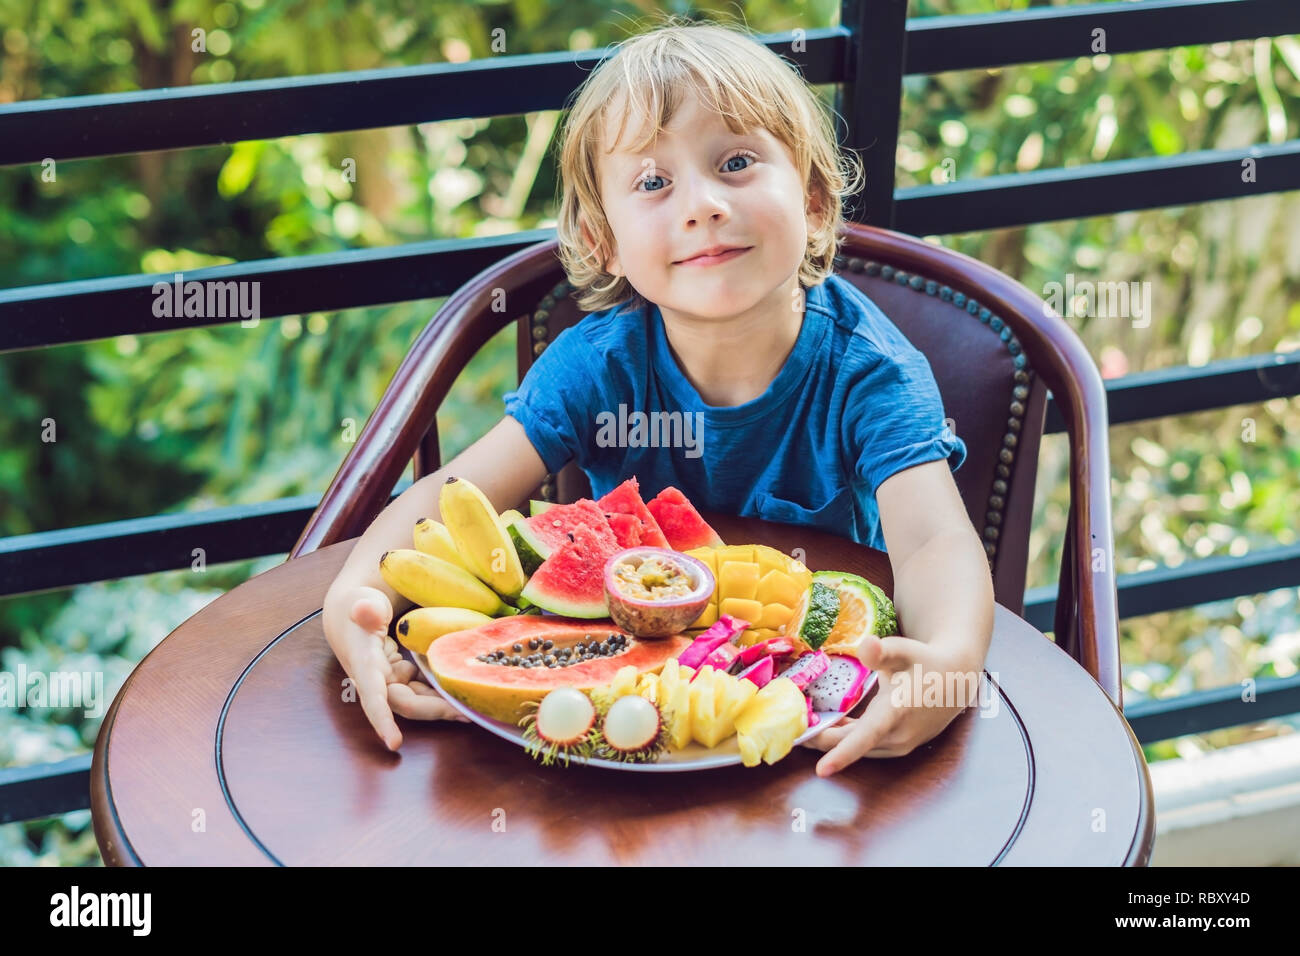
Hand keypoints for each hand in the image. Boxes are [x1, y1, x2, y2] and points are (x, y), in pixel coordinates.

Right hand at [325, 586, 468, 751]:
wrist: (354, 614)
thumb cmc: (359, 606)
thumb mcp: (363, 601)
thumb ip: (365, 608)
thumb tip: (365, 610)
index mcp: (364, 664)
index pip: (372, 696)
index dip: (383, 721)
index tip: (395, 743)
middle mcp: (377, 680)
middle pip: (406, 704)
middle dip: (435, 711)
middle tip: (466, 713)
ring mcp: (391, 681)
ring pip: (419, 700)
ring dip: (443, 705)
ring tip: (473, 707)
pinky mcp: (403, 678)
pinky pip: (424, 690)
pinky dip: (442, 692)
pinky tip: (464, 693)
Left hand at [800, 633, 982, 775]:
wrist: (955, 681)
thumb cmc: (926, 662)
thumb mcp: (905, 650)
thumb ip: (883, 650)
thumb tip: (866, 644)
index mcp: (897, 712)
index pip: (866, 737)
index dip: (843, 754)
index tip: (821, 770)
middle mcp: (897, 736)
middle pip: (849, 744)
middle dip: (818, 739)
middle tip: (789, 727)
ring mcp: (897, 745)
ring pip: (855, 746)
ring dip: (829, 739)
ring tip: (801, 724)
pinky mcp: (895, 746)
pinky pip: (863, 745)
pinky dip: (843, 738)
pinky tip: (826, 724)